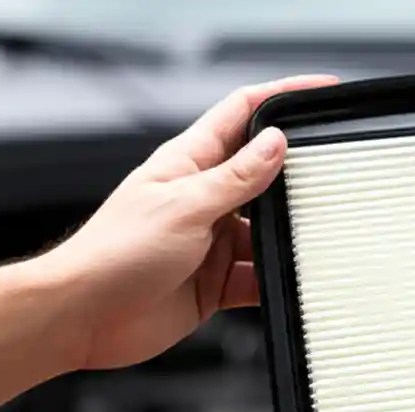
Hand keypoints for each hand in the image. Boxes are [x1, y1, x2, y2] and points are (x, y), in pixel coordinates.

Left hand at [41, 74, 338, 369]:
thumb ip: (236, 178)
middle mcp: (203, 198)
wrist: (84, 318)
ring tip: (308, 238)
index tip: (319, 90)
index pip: (242, 114)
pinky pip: (259, 275)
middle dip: (295, 175)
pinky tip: (288, 280)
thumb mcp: (184, 206)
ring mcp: (211, 240)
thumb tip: (275, 143)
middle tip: (331, 177)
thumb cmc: (113, 254)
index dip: (281, 97)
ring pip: (267, 230)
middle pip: (263, 175)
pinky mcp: (216, 282)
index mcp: (189, 163)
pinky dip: (275, 279)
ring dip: (286, 236)